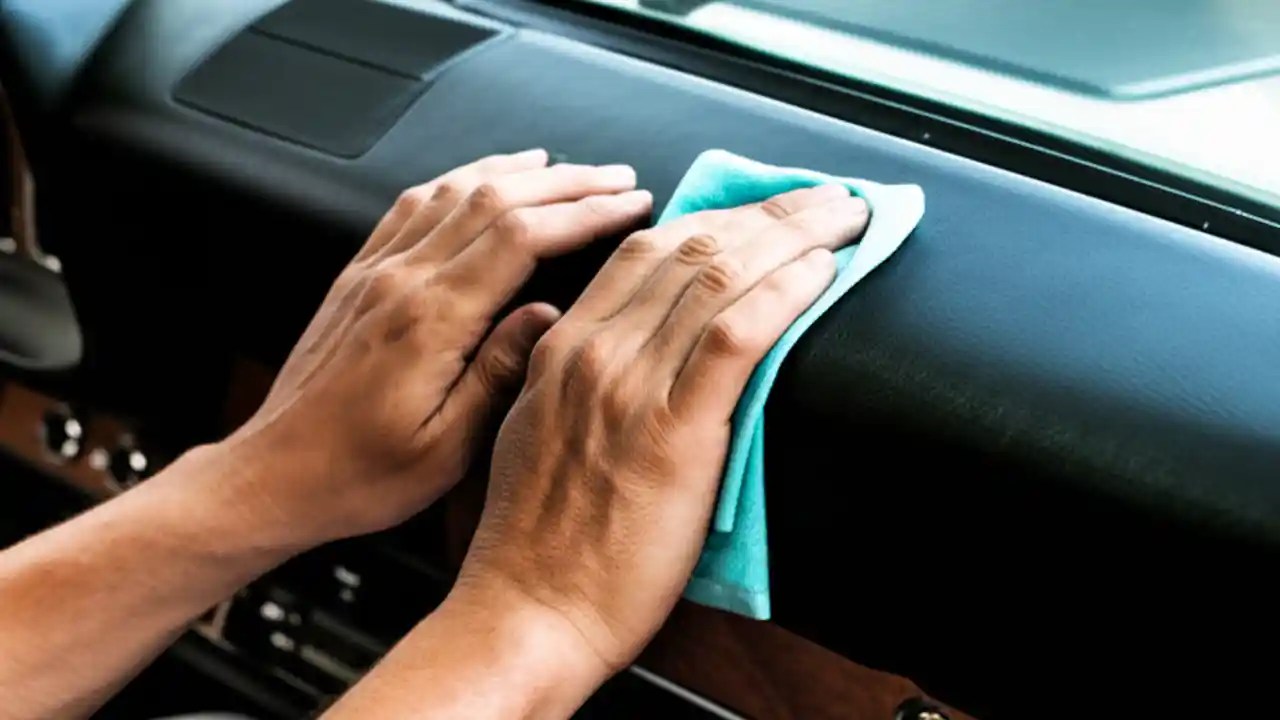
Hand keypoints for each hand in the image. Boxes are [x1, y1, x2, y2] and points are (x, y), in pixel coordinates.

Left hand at [215, 150, 651, 547]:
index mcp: (432, 320)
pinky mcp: (358, 277)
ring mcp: (376, 272)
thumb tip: (549, 314)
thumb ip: (500, 373)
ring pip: (454, 192)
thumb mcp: (447, 447)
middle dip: (567, 182)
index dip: (584, 213)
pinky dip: (456, 180)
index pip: (523, 237)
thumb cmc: (359, 474)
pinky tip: (480, 177)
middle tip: (617, 178)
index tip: (630, 204)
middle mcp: (402, 281)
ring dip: (516, 172)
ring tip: (563, 166)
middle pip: (496, 200)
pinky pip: (411, 206)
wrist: (275, 475)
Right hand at [455, 184, 867, 680]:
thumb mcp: (534, 428)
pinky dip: (784, 294)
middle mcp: (596, 353)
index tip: (762, 207)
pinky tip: (821, 272)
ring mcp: (633, 388)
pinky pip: (737, 338)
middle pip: (692, 248)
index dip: (716, 216)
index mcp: (563, 347)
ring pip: (720, 278)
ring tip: (843, 217)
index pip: (646, 249)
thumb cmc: (535, 535)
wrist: (529, 609)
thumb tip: (618, 340)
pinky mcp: (675, 434)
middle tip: (826, 196)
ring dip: (794, 236)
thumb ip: (573, 374)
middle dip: (769, 211)